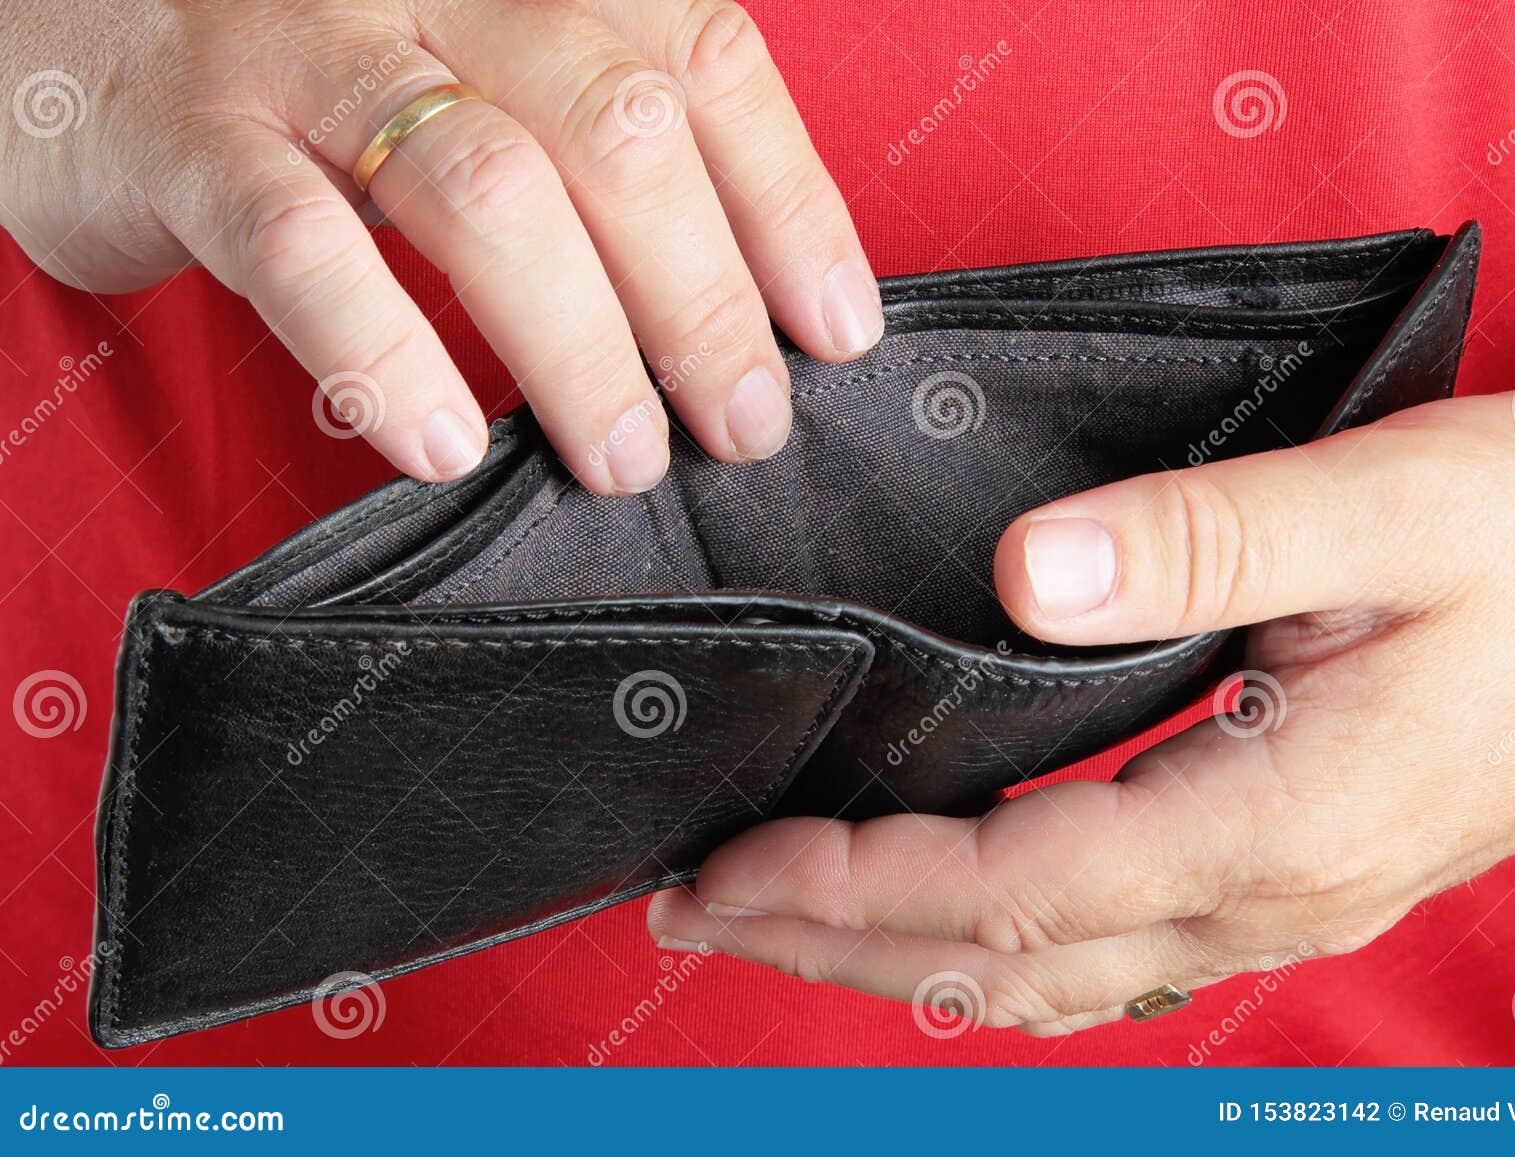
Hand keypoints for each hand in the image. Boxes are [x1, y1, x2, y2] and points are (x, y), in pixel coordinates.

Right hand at [0, 1, 879, 489]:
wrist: (77, 12)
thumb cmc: (322, 65)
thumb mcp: (481, 63)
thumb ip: (593, 138)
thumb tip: (738, 299)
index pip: (707, 63)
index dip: (788, 204)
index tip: (839, 334)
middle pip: (615, 132)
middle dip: (700, 299)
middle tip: (745, 424)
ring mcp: (308, 41)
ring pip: (483, 187)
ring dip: (576, 341)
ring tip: (622, 458)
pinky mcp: (191, 125)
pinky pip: (300, 244)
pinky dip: (384, 353)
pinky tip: (444, 445)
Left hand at [649, 391, 1514, 1035]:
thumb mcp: (1393, 506)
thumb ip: (1205, 539)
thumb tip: (1031, 570)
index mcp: (1284, 817)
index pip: (1017, 888)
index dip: (860, 886)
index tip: (735, 864)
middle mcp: (1272, 887)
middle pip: (1010, 967)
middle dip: (838, 947)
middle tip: (696, 912)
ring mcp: (1286, 893)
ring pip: (1056, 977)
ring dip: (905, 956)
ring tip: (783, 921)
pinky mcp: (1294, 865)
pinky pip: (1115, 948)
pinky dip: (1000, 945)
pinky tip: (944, 915)